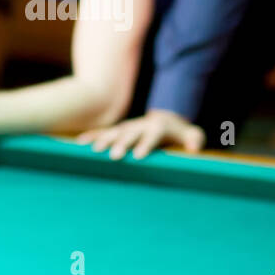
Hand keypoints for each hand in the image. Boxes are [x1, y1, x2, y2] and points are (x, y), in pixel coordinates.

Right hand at [76, 108, 205, 159]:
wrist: (164, 118)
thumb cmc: (177, 132)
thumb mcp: (190, 133)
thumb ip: (194, 138)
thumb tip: (194, 148)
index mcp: (157, 128)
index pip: (152, 136)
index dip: (145, 145)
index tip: (139, 156)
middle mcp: (139, 126)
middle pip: (129, 135)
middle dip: (121, 144)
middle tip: (114, 156)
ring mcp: (126, 128)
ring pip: (113, 134)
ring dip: (104, 141)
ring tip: (94, 151)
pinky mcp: (117, 131)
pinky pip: (102, 133)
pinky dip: (91, 137)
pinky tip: (80, 144)